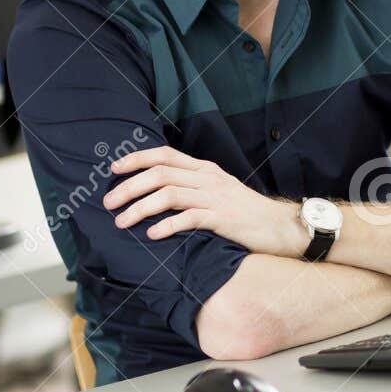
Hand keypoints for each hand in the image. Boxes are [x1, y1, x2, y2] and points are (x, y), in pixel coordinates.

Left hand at [104, 146, 295, 252]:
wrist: (282, 226)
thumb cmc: (247, 213)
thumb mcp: (219, 192)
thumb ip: (193, 188)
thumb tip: (158, 193)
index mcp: (205, 170)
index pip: (165, 155)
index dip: (137, 159)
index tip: (113, 169)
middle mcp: (208, 179)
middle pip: (161, 174)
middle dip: (129, 187)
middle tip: (108, 203)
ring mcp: (216, 198)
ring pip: (169, 194)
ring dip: (140, 207)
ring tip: (122, 222)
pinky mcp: (224, 219)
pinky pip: (190, 218)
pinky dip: (167, 225)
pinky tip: (153, 235)